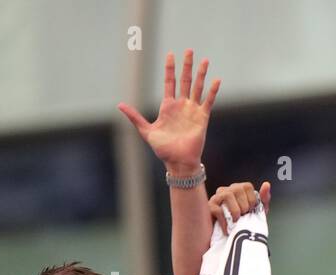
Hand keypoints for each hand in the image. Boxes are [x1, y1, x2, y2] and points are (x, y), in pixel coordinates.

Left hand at [117, 50, 218, 175]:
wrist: (178, 162)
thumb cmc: (163, 149)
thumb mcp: (146, 131)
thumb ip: (134, 116)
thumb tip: (119, 104)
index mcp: (168, 106)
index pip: (169, 82)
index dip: (170, 69)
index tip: (171, 55)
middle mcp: (181, 106)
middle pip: (185, 80)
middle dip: (187, 65)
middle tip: (189, 51)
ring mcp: (193, 111)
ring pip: (197, 87)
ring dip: (201, 74)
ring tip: (205, 60)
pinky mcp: (202, 118)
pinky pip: (208, 102)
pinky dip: (212, 91)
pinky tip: (216, 80)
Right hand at [208, 181, 270, 232]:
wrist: (233, 239)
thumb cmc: (244, 223)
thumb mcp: (258, 212)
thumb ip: (263, 198)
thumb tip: (266, 185)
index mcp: (239, 190)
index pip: (247, 186)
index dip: (252, 199)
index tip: (251, 210)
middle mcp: (227, 191)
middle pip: (237, 189)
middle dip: (244, 206)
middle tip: (244, 216)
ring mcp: (217, 197)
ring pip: (227, 195)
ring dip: (235, 210)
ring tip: (237, 220)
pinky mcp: (209, 207)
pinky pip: (217, 209)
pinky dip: (225, 220)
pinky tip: (228, 227)